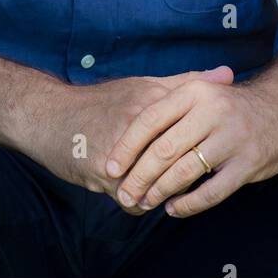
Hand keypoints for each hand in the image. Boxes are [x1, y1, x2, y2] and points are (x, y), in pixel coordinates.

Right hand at [29, 67, 233, 211]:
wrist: (49, 115)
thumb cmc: (101, 101)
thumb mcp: (143, 84)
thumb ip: (186, 82)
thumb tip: (228, 74)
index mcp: (151, 100)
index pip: (191, 131)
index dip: (205, 148)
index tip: (213, 154)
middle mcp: (137, 123)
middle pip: (176, 162)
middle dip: (187, 177)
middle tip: (194, 181)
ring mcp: (120, 149)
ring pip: (156, 185)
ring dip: (162, 193)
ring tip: (166, 193)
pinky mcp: (102, 172)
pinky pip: (131, 200)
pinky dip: (138, 203)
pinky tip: (140, 198)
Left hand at [103, 72, 277, 217]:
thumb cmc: (232, 105)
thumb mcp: (202, 93)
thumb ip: (169, 106)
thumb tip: (125, 128)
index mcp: (194, 93)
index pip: (150, 120)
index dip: (126, 146)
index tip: (110, 167)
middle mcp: (212, 112)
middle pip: (164, 149)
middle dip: (139, 176)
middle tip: (124, 194)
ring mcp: (231, 138)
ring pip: (185, 171)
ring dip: (160, 191)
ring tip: (146, 202)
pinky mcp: (249, 162)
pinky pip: (212, 191)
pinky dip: (189, 204)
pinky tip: (174, 208)